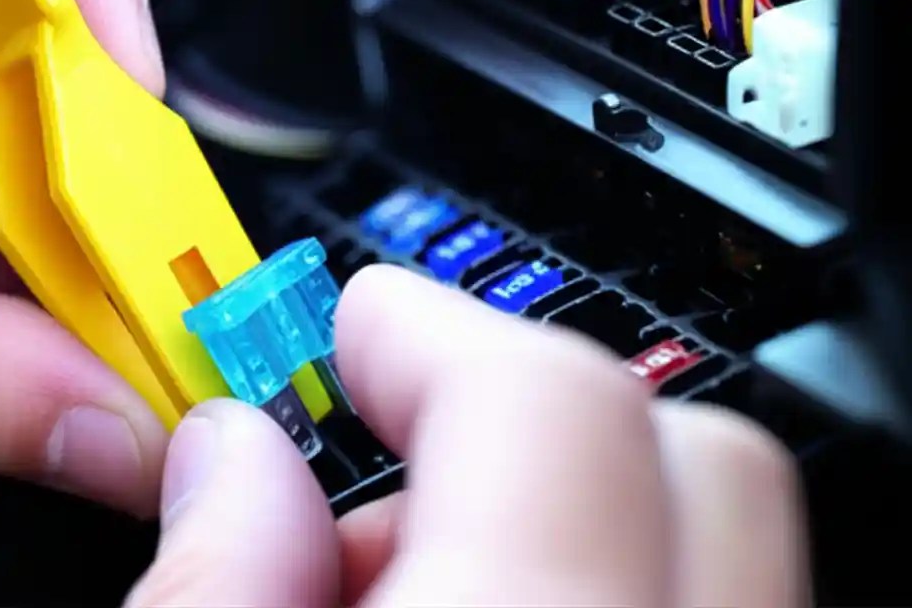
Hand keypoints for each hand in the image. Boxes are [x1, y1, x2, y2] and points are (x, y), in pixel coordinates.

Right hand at [128, 264, 810, 604]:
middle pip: (688, 455)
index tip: (349, 336)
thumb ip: (204, 576)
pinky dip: (590, 597)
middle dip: (516, 421)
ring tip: (391, 597)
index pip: (550, 400)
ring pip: (707, 544)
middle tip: (371, 478)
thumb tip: (230, 460)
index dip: (428, 330)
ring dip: (549, 526)